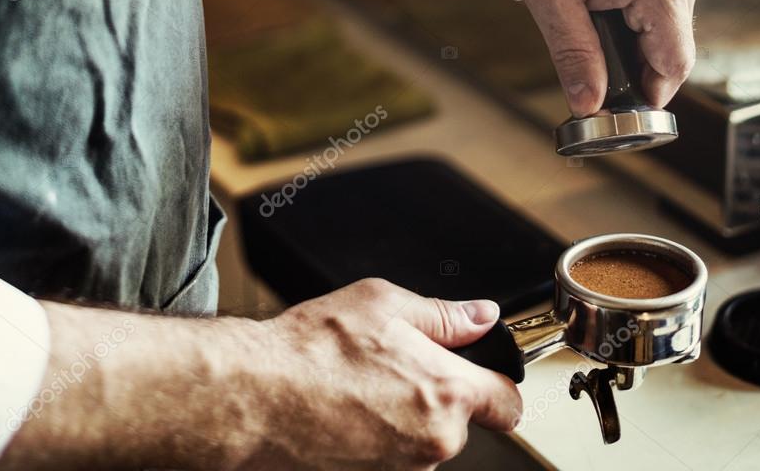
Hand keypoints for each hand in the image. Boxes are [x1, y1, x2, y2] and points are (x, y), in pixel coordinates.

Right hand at [244, 278, 521, 469]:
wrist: (251, 397)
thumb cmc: (308, 351)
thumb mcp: (381, 303)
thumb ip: (443, 314)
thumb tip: (480, 316)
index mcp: (447, 392)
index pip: (508, 404)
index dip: (495, 385)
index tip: (480, 377)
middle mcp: (432, 443)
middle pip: (457, 424)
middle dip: (433, 399)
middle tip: (389, 371)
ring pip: (419, 444)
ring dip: (398, 421)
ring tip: (356, 392)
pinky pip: (386, 461)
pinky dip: (370, 442)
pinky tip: (341, 415)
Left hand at [510, 0, 704, 116]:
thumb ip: (572, 53)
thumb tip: (588, 103)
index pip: (674, 65)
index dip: (648, 96)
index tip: (620, 115)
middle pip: (670, 47)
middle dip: (631, 66)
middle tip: (588, 71)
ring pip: (665, 25)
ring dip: (629, 38)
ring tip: (586, 21)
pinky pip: (660, 0)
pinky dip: (632, 13)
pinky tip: (599, 1)